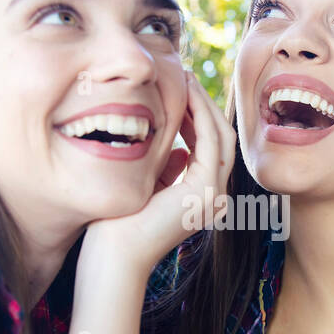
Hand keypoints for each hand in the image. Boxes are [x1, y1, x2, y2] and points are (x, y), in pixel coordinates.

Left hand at [74, 69, 236, 285]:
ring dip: (204, 103)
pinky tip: (185, 95)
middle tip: (187, 75)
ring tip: (187, 78)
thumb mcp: (145, 187)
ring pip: (221, 136)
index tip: (180, 88)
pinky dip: (201, 114)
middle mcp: (213, 196)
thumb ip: (164, 168)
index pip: (209, 146)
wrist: (112, 257)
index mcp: (200, 196)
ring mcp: (212, 195)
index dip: (199, 114)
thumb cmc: (116, 227)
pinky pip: (211, 142)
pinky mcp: (204, 192)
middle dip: (205, 103)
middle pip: (221, 137)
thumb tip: (177, 150)